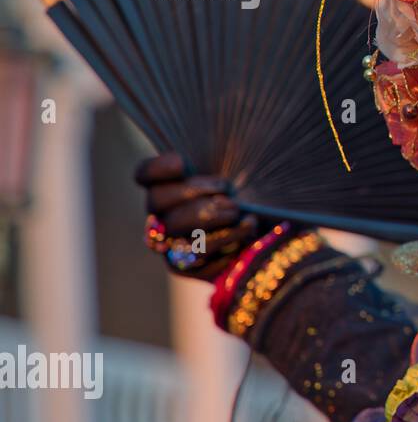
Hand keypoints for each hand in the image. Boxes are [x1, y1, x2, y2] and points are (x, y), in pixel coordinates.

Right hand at [134, 152, 261, 280]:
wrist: (268, 235)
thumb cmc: (251, 197)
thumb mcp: (241, 172)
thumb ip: (225, 157)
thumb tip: (206, 154)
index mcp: (168, 186)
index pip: (145, 174)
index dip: (157, 168)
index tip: (183, 163)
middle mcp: (160, 215)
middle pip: (156, 201)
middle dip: (193, 193)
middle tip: (228, 196)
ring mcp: (168, 243)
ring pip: (175, 229)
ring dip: (213, 219)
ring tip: (241, 214)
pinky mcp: (184, 267)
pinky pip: (197, 257)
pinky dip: (226, 242)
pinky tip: (245, 233)